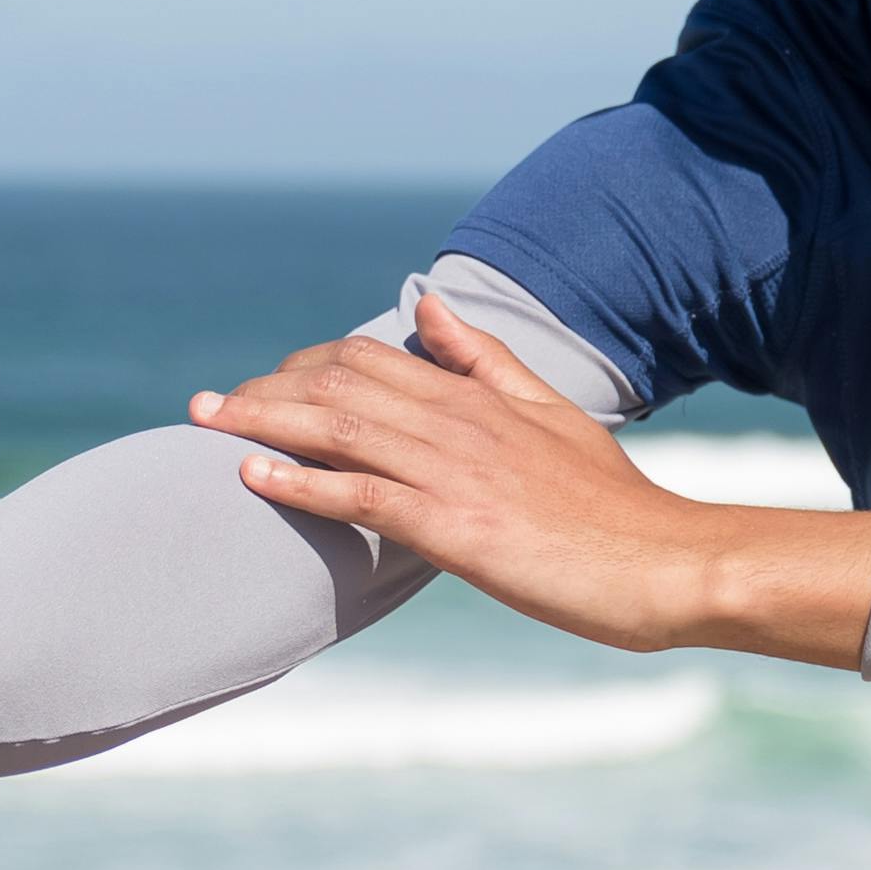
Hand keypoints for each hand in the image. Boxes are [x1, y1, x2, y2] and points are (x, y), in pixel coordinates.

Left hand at [193, 292, 870, 663]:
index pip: (369, 357)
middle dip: (263, 388)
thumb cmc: (613, 505)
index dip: (303, 366)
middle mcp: (460, 423)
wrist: (668, 564)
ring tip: (203, 424)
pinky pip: (362, 496)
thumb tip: (428, 306)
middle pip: (339, 383)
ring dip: (261, 423)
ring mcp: (456, 473)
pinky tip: (253, 477)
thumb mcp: (548, 412)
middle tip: (206, 404)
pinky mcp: (457, 527)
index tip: (260, 385)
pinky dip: (301, 482)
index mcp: (480, 396)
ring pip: (340, 428)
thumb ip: (486, 358)